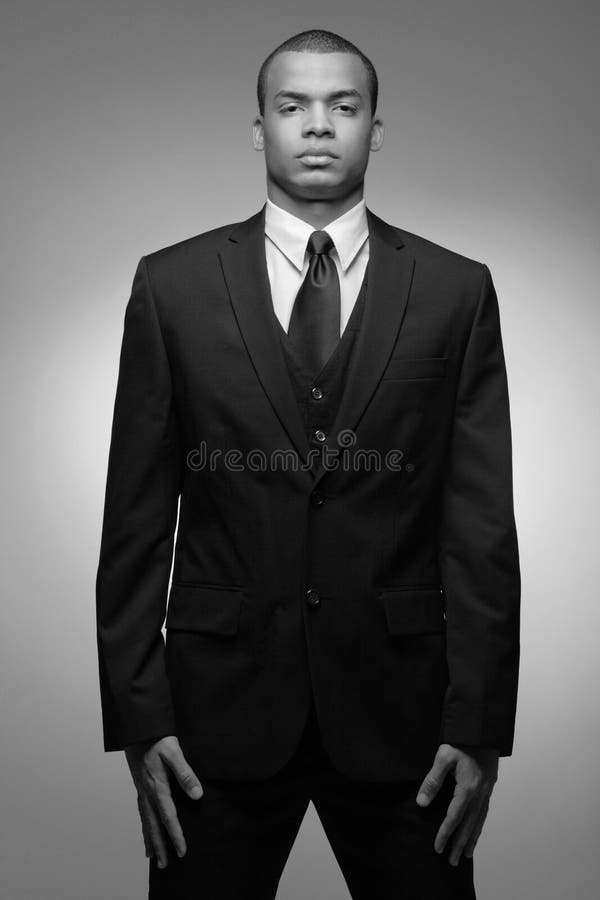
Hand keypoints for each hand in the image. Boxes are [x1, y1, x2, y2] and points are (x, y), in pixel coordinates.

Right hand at [124, 735, 202, 868]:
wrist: (138, 729)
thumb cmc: (158, 740)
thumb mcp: (175, 752)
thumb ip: (186, 774)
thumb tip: (198, 795)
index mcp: (157, 787)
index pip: (168, 817)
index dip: (175, 835)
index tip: (182, 851)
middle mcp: (147, 793)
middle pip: (153, 825)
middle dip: (160, 845)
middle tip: (164, 865)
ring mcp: (142, 791)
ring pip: (145, 821)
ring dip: (150, 840)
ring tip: (152, 857)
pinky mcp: (140, 787)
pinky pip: (142, 812)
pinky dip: (144, 826)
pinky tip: (146, 831)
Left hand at [415, 743, 498, 865]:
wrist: (483, 729)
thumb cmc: (461, 741)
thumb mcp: (443, 756)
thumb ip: (432, 780)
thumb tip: (422, 803)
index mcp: (467, 788)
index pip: (454, 817)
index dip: (445, 834)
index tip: (438, 848)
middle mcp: (479, 793)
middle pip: (468, 825)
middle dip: (460, 844)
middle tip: (453, 862)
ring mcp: (486, 791)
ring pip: (479, 821)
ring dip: (471, 839)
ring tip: (466, 855)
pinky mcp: (489, 787)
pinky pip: (484, 812)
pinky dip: (479, 826)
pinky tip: (476, 831)